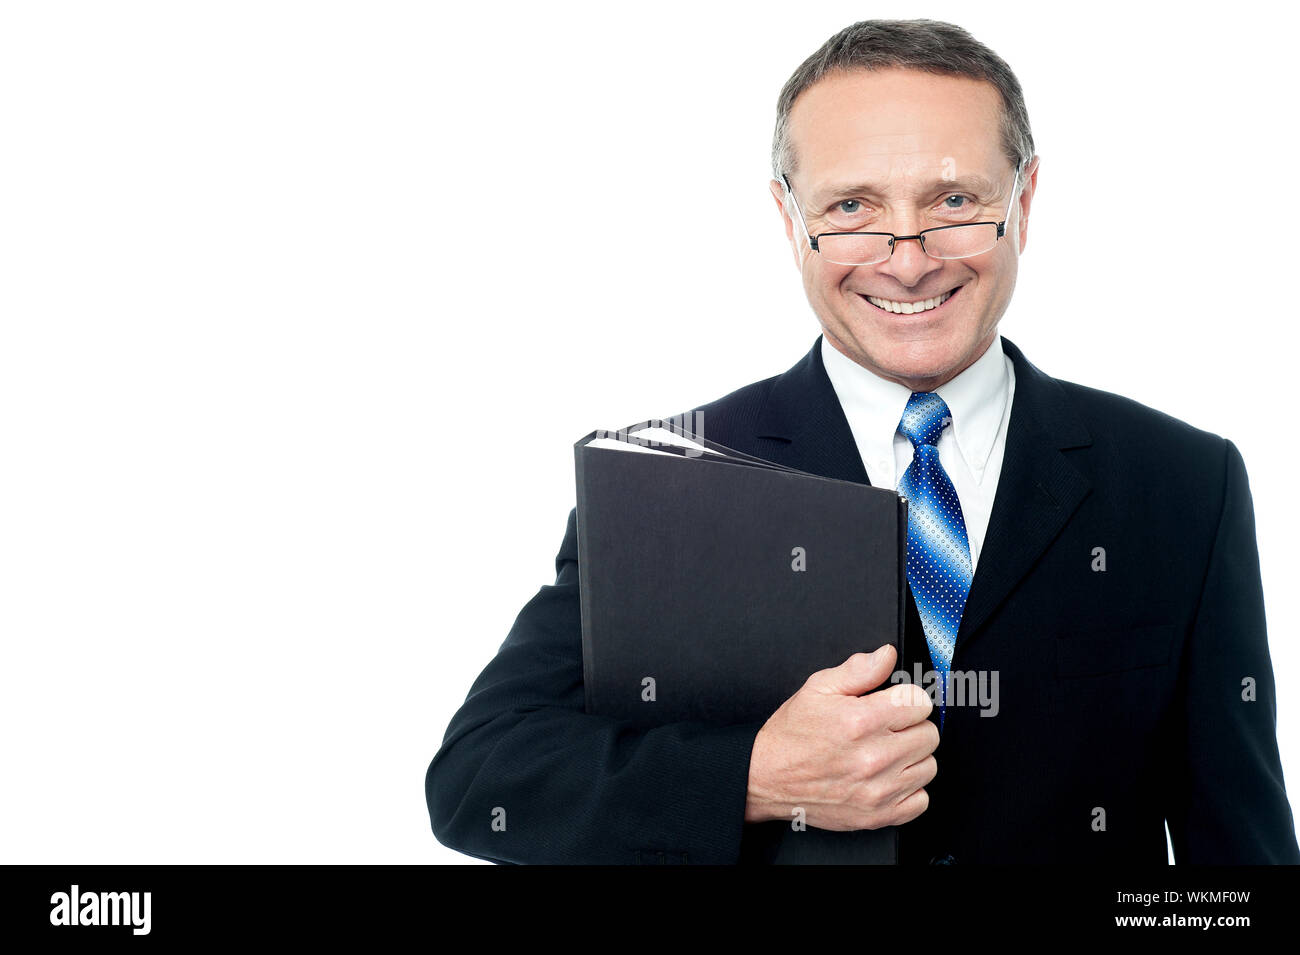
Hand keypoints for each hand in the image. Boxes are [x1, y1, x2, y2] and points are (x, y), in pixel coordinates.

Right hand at [743, 644, 936, 830]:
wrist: (766, 778)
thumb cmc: (791, 736)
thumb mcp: (817, 689)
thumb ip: (858, 670)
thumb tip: (887, 654)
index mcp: (861, 720)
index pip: (920, 702)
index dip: (906, 699)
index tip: (894, 704)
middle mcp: (874, 756)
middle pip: (929, 733)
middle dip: (911, 726)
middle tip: (887, 728)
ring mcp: (879, 789)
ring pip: (929, 765)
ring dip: (913, 757)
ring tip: (887, 752)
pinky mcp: (878, 815)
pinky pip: (921, 800)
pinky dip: (910, 789)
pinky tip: (889, 777)